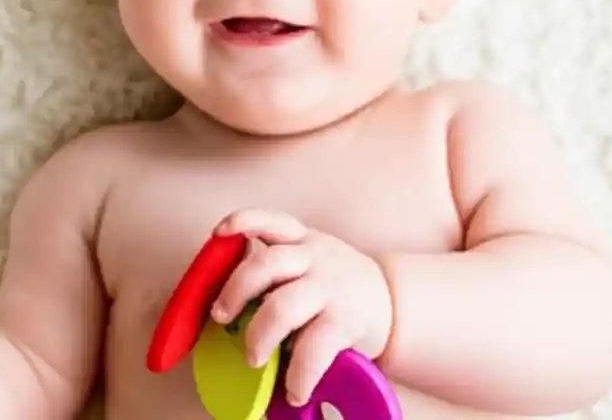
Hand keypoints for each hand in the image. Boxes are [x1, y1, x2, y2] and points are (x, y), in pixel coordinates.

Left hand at [209, 208, 394, 405]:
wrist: (391, 301)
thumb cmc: (335, 285)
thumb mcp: (311, 262)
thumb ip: (277, 271)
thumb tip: (227, 306)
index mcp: (301, 240)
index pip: (271, 221)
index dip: (243, 222)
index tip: (219, 233)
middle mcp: (314, 258)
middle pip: (266, 264)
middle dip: (235, 291)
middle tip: (220, 316)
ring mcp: (329, 288)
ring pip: (283, 306)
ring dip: (259, 335)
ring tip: (253, 358)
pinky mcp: (344, 321)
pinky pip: (314, 348)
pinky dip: (299, 374)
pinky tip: (294, 390)